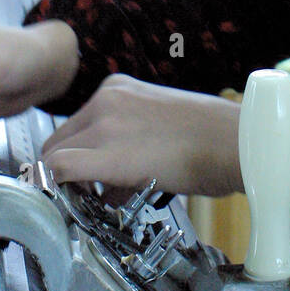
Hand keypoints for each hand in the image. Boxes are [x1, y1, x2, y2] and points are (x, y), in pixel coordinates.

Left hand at [40, 76, 242, 196]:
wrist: (234, 142)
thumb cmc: (210, 139)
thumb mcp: (159, 125)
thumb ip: (126, 143)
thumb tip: (109, 182)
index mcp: (118, 88)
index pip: (76, 126)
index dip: (77, 157)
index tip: (89, 178)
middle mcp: (105, 99)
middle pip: (58, 140)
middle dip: (69, 171)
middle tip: (92, 194)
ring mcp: (103, 123)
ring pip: (55, 156)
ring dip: (72, 183)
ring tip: (103, 200)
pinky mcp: (106, 152)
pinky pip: (59, 169)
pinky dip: (62, 188)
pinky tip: (87, 202)